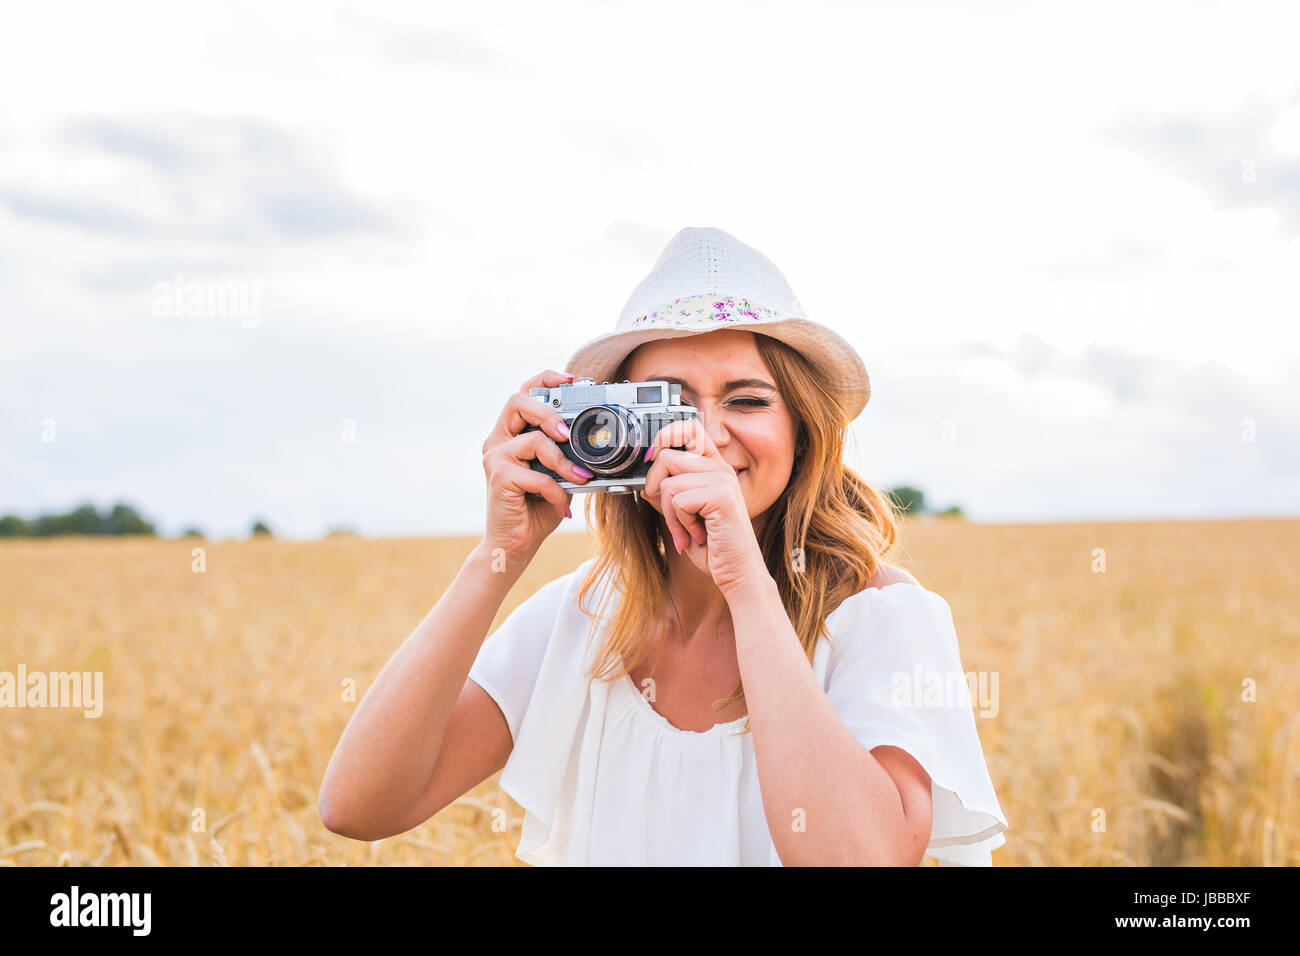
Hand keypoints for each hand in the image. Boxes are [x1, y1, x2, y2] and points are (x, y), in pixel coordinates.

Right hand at [480, 369, 591, 562]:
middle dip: (548, 412)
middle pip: (517, 401)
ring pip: (533, 439)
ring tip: (578, 477)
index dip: (546, 379)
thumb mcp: (558, 475)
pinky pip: (537, 475)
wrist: (515, 545)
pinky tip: (562, 506)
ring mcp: (495, 457)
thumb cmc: (536, 509)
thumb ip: (566, 454)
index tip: (571, 379)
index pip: (524, 394)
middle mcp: (498, 441)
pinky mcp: (498, 477)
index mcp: (511, 434)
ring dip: (562, 461)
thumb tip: (594, 441)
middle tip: (567, 433)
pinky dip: (556, 491)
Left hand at [640, 419, 769, 595]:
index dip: (664, 436)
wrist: (737, 573)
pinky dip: (680, 523)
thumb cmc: (712, 546)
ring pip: (668, 483)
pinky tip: (697, 535)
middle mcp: (721, 469)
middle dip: (657, 491)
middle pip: (666, 457)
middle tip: (673, 516)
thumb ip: (668, 492)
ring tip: (688, 530)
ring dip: (670, 514)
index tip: (652, 459)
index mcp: (714, 468)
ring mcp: (723, 480)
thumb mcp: (683, 514)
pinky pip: (677, 501)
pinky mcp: (721, 496)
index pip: (689, 428)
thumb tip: (645, 478)